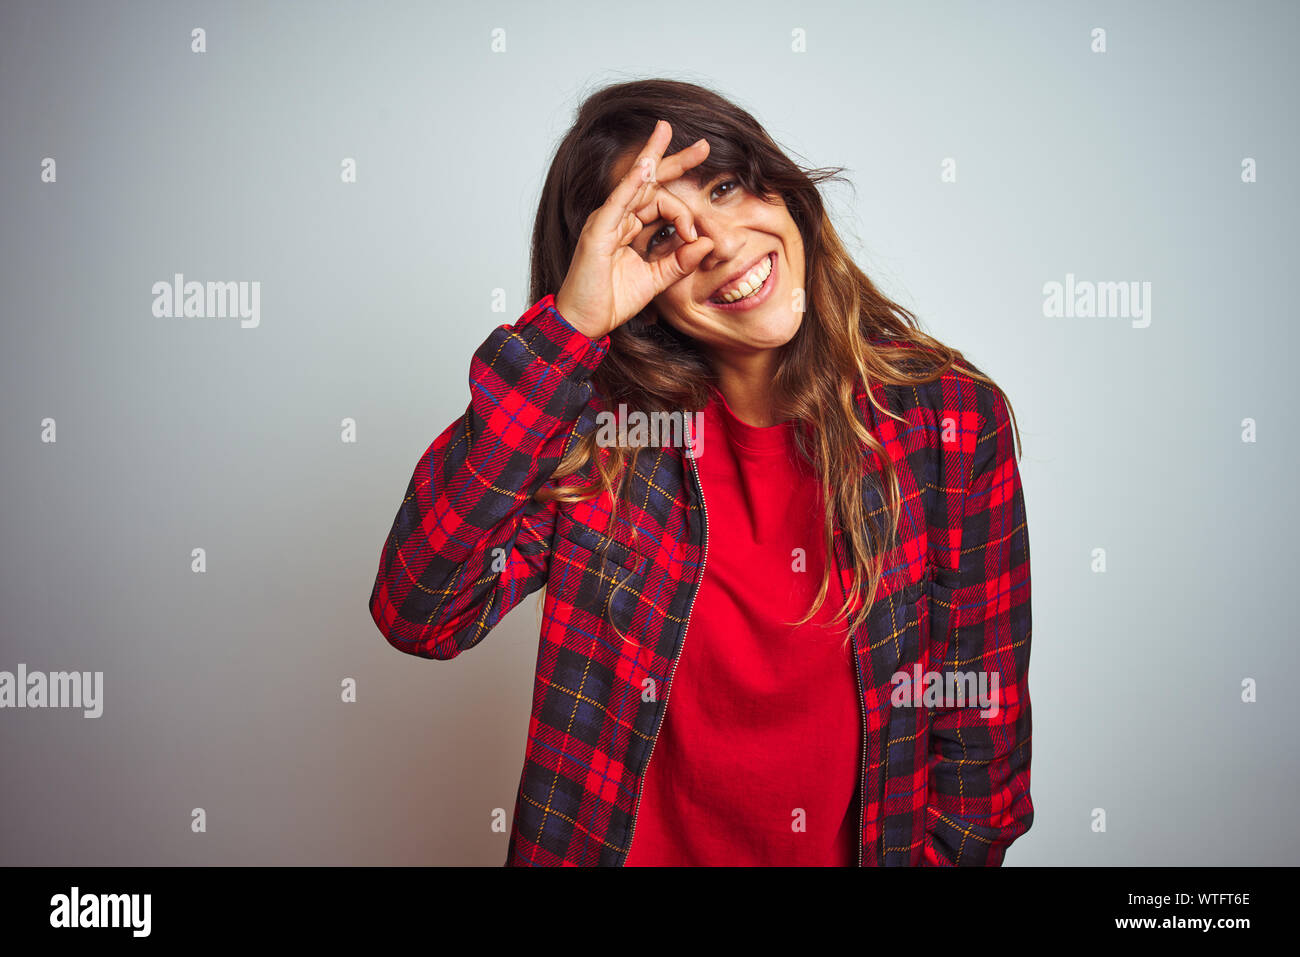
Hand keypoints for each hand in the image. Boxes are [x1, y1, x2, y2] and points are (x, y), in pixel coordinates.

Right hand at [554, 120, 713, 339]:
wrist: (584, 323)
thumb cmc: (610, 300)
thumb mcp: (655, 280)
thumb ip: (680, 262)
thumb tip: (708, 243)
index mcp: (630, 227)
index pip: (661, 201)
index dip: (685, 214)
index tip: (697, 237)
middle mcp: (617, 218)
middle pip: (648, 181)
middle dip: (674, 160)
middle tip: (702, 145)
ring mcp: (605, 222)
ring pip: (634, 184)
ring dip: (651, 157)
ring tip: (665, 131)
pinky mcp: (597, 232)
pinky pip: (616, 203)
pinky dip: (630, 184)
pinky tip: (644, 166)